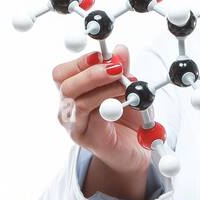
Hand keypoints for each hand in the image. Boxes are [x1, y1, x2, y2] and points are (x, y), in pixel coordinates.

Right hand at [52, 44, 146, 175]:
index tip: (103, 53)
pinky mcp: (85, 138)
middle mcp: (67, 107)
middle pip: (65, 84)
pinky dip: (109, 107)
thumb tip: (120, 49)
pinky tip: (123, 103)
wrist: (136, 150)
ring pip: (78, 101)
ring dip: (104, 89)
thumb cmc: (128, 119)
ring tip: (126, 85)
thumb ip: (122, 71)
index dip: (81, 61)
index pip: (63, 72)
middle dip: (92, 73)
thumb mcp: (127, 89)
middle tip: (116, 68)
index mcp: (73, 91)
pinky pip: (92, 119)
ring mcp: (74, 124)